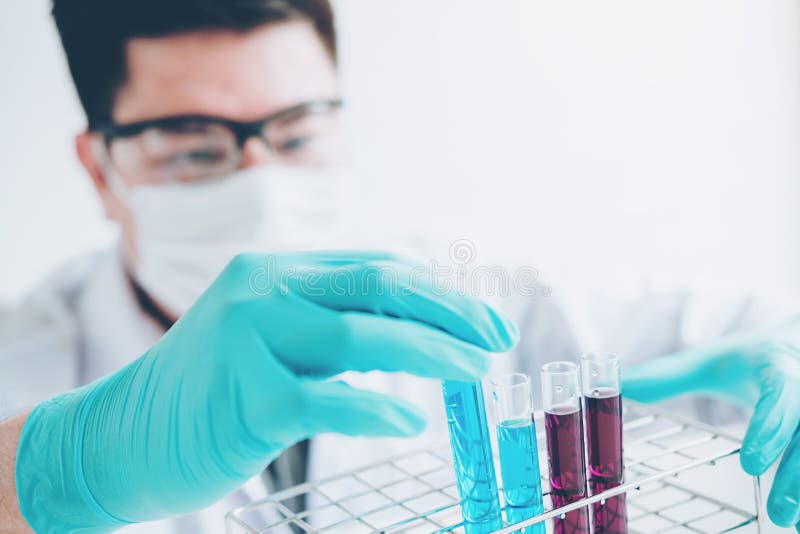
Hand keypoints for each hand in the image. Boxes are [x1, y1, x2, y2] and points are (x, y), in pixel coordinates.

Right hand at [15, 251, 517, 531]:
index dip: (437, 290)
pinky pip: (325, 397)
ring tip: (472, 372)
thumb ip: (330, 325)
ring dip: (429, 352)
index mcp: (275, 270)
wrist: (120, 434)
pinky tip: (409, 421)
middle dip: (448, 309)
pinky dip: (375, 408)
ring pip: (359, 334)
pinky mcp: (242, 396)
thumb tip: (412, 332)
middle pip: (377, 284)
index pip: (375, 266)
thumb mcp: (270, 336)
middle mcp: (263, 290)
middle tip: (496, 336)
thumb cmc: (208, 389)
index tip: (481, 318)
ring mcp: (249, 338)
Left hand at [623, 333, 799, 531]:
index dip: (768, 428)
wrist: (788, 349)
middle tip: (777, 511)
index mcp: (773, 364)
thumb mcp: (707, 362)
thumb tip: (615, 386)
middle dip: (795, 472)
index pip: (778, 393)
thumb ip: (663, 378)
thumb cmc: (745, 361)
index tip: (750, 464)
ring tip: (790, 523)